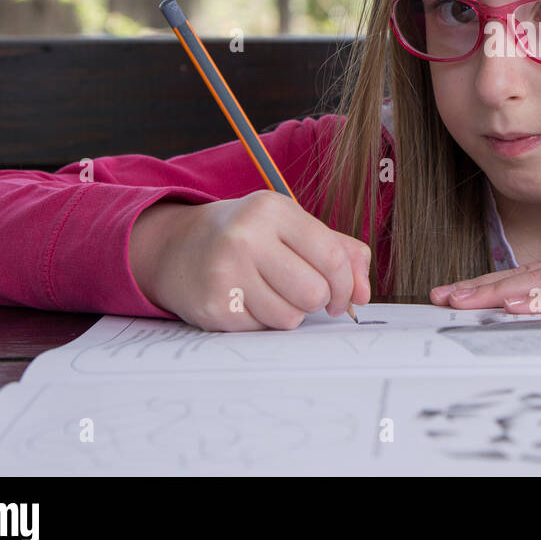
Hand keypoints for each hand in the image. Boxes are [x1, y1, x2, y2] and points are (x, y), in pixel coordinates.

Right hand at [128, 190, 371, 330]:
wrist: (177, 248)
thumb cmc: (250, 237)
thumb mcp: (292, 227)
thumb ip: (341, 252)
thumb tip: (363, 295)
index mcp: (273, 209)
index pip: (333, 258)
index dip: (346, 285)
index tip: (343, 296)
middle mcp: (246, 237)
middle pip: (314, 292)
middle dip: (318, 300)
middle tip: (304, 294)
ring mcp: (226, 273)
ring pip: (290, 317)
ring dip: (290, 313)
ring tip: (270, 292)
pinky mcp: (214, 308)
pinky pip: (263, 330)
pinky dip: (263, 321)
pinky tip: (247, 300)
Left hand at [428, 235, 540, 312]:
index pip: (524, 276)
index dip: (487, 284)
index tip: (454, 292)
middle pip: (518, 277)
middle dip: (476, 288)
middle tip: (439, 298)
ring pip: (534, 284)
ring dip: (493, 293)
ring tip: (459, 302)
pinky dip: (539, 301)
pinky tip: (513, 306)